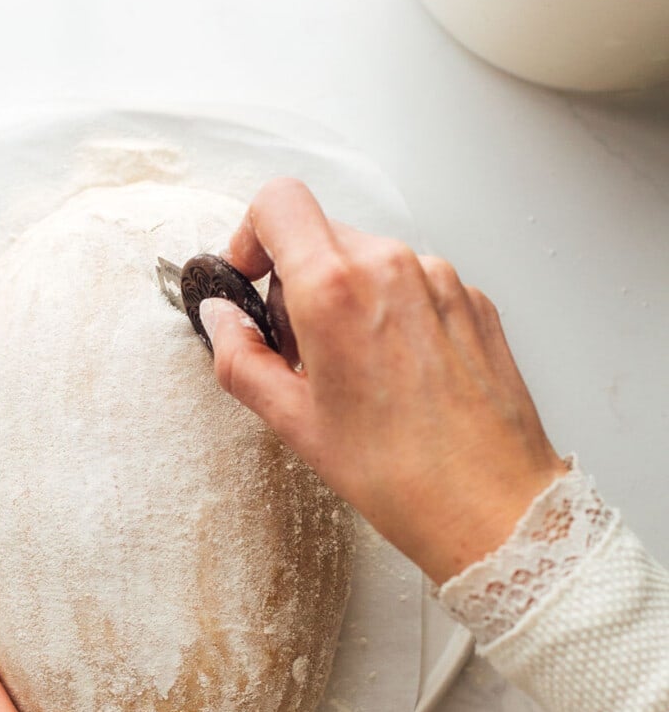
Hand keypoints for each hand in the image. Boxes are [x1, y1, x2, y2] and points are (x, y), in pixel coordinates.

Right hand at [200, 178, 566, 584]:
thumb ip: (241, 358)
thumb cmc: (400, 475)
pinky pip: (416, 286)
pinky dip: (394, 315)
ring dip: (348, 300)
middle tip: (299, 352)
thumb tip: (220, 321)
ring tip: (355, 375)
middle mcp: (393, 266)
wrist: (491, 507)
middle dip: (298, 283)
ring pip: (371, 261)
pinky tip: (398, 378)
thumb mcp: (293, 422)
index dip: (252, 235)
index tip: (252, 276)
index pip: (278, 203)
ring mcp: (441, 280)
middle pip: (323, 234)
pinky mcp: (475, 301)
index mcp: (337, 288)